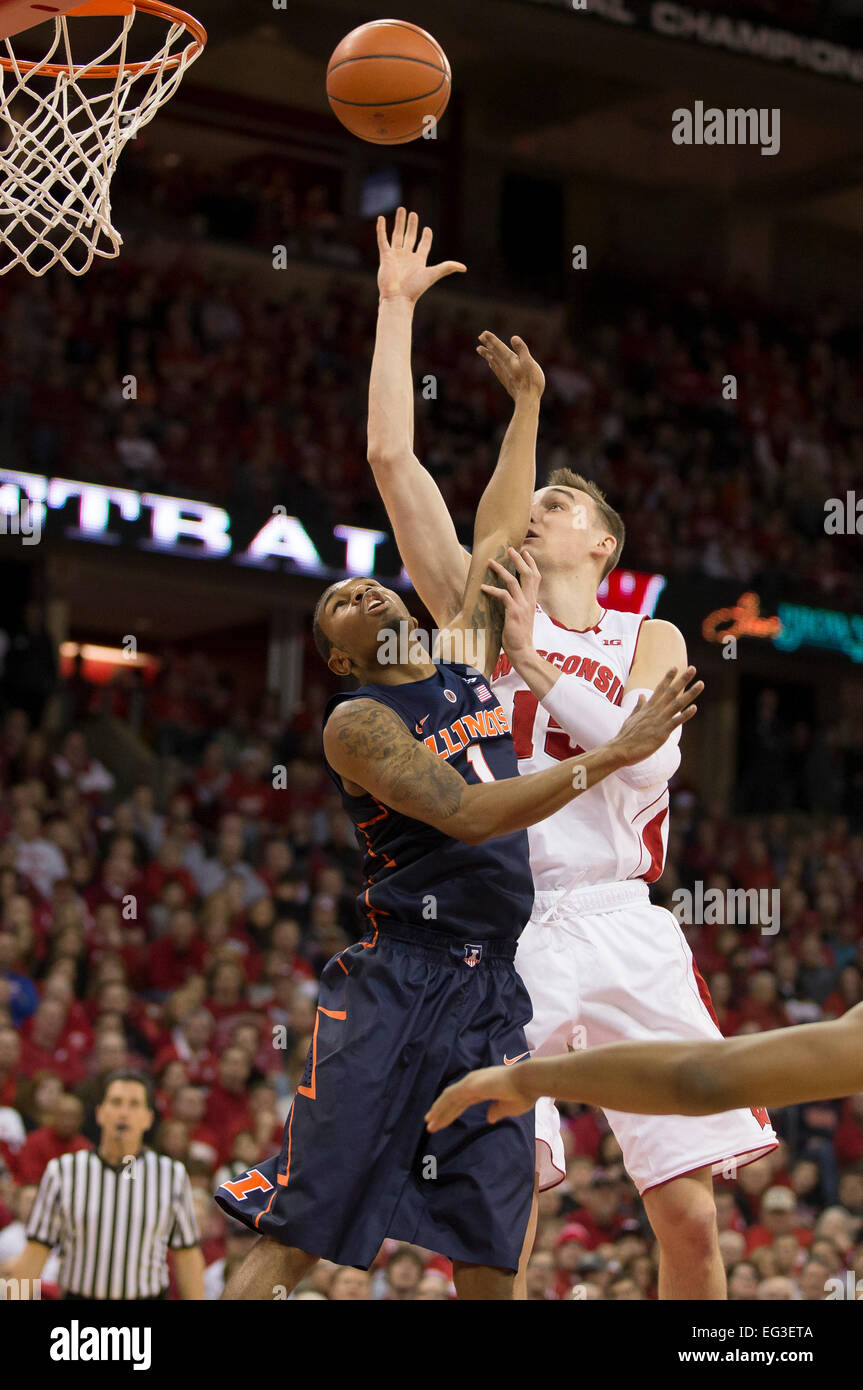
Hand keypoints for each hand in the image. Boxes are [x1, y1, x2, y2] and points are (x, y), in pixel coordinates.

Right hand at [376, 207, 465, 303]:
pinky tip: (381, 218)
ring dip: (399, 222)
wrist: (397, 297)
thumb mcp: (433, 274)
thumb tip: (464, 268)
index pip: (423, 245)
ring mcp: (395, 256)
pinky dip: (381, 229)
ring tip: (401, 209)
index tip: (427, 229)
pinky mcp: (385, 256)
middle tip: (413, 214)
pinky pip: (382, 239)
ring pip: (397, 235)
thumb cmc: (415, 288)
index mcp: (419, 261)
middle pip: (410, 237)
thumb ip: (447, 267)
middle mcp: (407, 257)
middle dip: (411, 226)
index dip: (426, 237)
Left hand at [425, 1063, 534, 1133]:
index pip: (462, 1100)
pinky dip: (441, 1107)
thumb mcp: (508, 1108)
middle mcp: (474, 1082)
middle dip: (441, 1112)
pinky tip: (434, 1116)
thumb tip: (488, 1118)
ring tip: (429, 1124)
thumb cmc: (523, 1093)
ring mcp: (471, 1082)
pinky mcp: (470, 1086)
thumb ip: (497, 1111)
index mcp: (483, 1087)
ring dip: (438, 1111)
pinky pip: (451, 1098)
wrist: (529, 1082)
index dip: (452, 1111)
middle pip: (452, 1099)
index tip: (442, 1121)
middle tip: (430, 1124)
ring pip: (449, 1098)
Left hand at [476, 331, 544, 400]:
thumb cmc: (531, 381)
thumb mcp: (529, 363)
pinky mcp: (506, 381)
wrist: (527, 400)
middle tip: (480, 337)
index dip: (492, 339)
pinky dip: (492, 364)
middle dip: (487, 344)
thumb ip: (521, 350)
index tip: (484, 333)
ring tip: (479, 349)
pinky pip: (496, 370)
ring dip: (487, 354)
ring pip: (493, 361)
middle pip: (494, 353)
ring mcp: (504, 374)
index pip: (499, 347)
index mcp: (510, 360)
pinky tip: (491, 363)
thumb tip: (513, 338)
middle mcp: (505, 366)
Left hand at [480, 546, 540, 663]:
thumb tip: (508, 597)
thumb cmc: (519, 636)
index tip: (525, 552)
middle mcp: (530, 601)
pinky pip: (503, 595)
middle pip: (528, 574)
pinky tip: (482, 586)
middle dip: (519, 559)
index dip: (531, 563)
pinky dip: (492, 589)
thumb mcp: (522, 617)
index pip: (536, 577)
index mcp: (532, 601)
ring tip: (491, 562)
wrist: (523, 651)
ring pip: (514, 581)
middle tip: (510, 549)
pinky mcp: (514, 612)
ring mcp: (522, 606)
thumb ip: (518, 605)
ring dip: (501, 569)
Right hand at [611, 667, 702, 765]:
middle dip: (682, 679)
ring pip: (678, 704)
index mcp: (648, 708)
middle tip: (692, 668)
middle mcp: (655, 711)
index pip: (660, 689)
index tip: (675, 667)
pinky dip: (685, 715)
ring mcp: (659, 720)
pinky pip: (676, 722)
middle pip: (671, 692)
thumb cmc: (626, 736)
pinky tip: (695, 708)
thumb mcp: (632, 717)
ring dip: (690, 693)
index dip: (668, 678)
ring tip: (701, 683)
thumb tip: (642, 695)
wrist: (620, 750)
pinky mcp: (662, 732)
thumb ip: (639, 706)